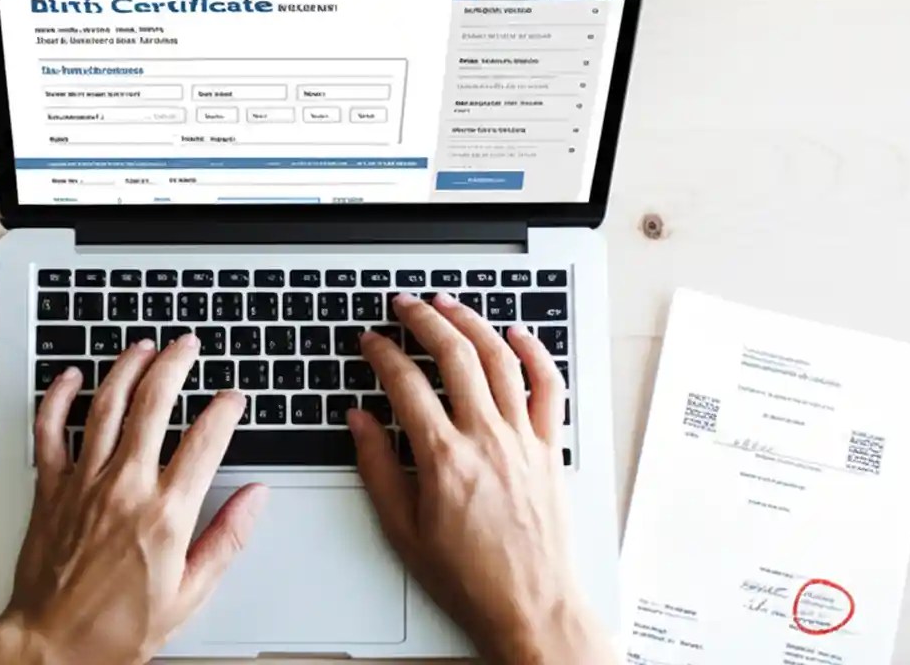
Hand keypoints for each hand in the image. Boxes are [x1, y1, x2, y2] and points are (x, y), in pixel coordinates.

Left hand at [0, 335, 266, 664]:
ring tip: (143, 346)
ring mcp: (84, 483)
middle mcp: (125, 487)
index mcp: (166, 514)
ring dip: (126, 367)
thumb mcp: (190, 594)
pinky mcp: (50, 490)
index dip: (224, 410)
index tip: (234, 397)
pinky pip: (50, 431)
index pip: (205, 441)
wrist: (53, 646)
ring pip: (106, 405)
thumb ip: (227, 538)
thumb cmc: (118, 629)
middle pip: (154, 404)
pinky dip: (58, 398)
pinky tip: (72, 378)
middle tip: (187, 345)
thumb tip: (255, 497)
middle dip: (175, 364)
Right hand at [350, 293, 612, 663]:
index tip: (370, 341)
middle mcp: (486, 439)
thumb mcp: (402, 528)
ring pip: (499, 359)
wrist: (529, 605)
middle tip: (404, 305)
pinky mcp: (550, 447)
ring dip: (471, 323)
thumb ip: (377, 467)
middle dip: (423, 320)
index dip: (381, 353)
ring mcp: (523, 439)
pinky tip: (516, 335)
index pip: (404, 383)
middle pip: (453, 355)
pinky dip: (535, 353)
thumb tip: (360, 421)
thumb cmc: (469, 576)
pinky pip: (548, 387)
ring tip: (448, 304)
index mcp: (443, 459)